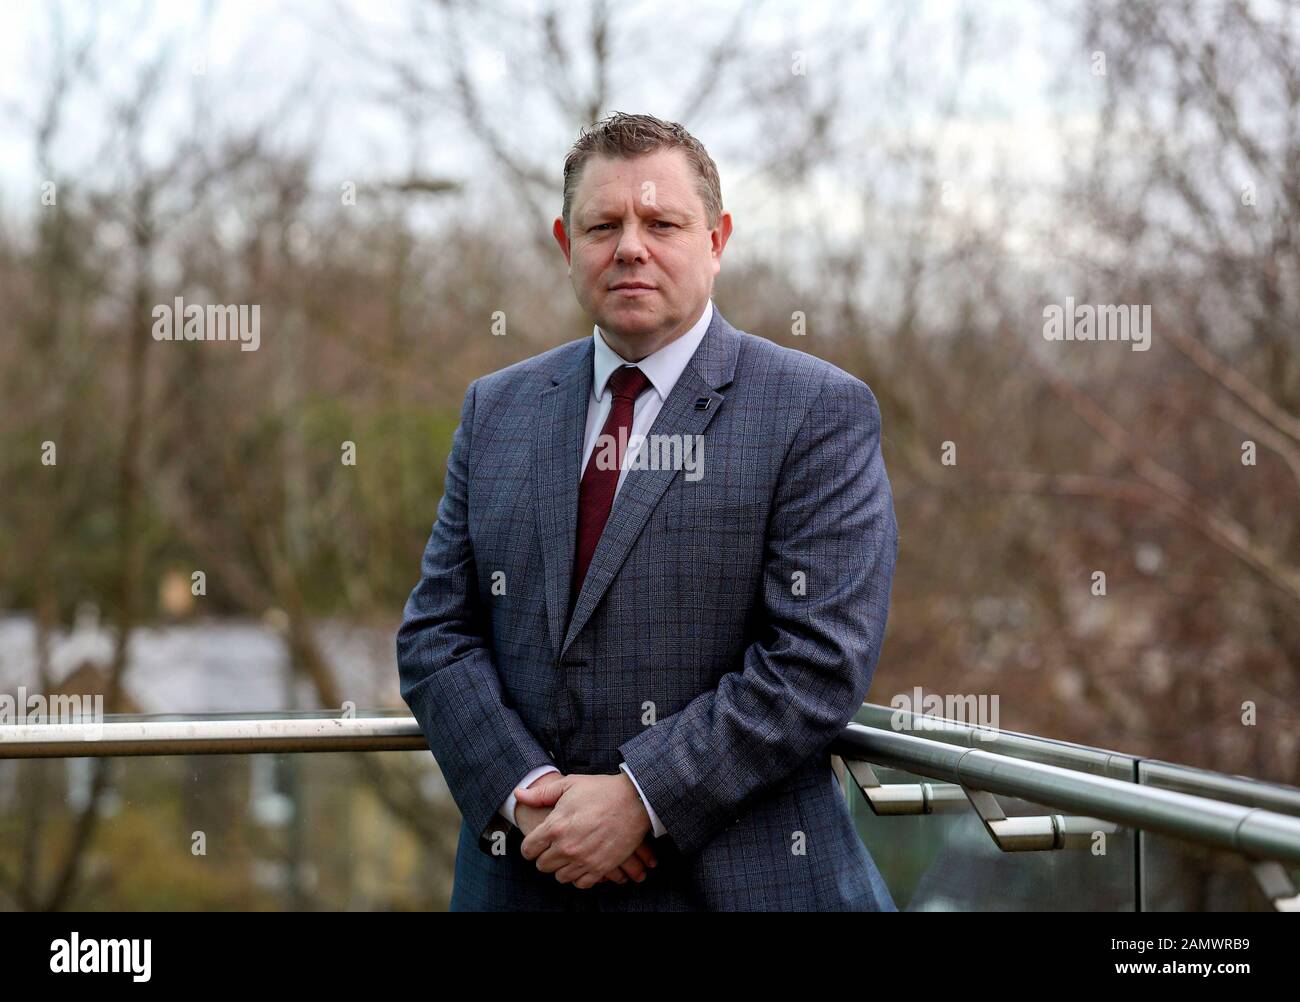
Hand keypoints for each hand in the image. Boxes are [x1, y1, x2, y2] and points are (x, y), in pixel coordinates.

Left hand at [515, 772, 652, 888]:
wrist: (635, 800)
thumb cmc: (601, 790)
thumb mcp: (569, 784)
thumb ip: (541, 793)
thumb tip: (518, 794)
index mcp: (555, 826)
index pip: (528, 850)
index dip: (530, 846)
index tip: (536, 843)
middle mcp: (566, 847)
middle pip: (542, 866)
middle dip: (545, 856)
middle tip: (554, 846)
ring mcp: (584, 860)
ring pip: (560, 877)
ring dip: (561, 867)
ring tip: (569, 853)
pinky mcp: (600, 868)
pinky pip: (580, 883)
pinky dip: (579, 876)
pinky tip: (582, 862)